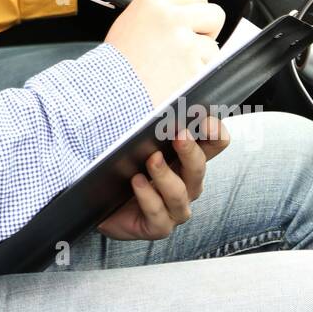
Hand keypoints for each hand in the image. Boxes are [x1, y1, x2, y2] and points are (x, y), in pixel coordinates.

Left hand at [97, 114, 230, 240]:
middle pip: (199, 168)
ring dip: (166, 175)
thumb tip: (158, 84)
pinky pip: (159, 216)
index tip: (207, 120)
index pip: (215, 144)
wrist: (96, 200)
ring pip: (179, 194)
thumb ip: (151, 114)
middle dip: (190, 151)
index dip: (216, 133)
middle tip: (179, 135)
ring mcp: (174, 209)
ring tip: (150, 159)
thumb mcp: (135, 135)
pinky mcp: (157, 227)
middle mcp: (187, 185)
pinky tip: (136, 182)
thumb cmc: (119, 163)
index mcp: (187, 159)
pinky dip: (148, 197)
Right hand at [104, 0, 224, 111]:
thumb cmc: (116, 61)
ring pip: (213, 47)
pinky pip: (208, 70)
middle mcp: (171, 17)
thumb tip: (189, 14)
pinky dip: (197, 77)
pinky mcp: (193, 67)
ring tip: (174, 68)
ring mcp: (184, 42)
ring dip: (200, 59)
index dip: (197, 12)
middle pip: (214, 14)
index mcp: (154, 1)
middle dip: (208, 31)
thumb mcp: (131, 21)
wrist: (108, 91)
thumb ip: (161, 13)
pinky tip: (176, 80)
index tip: (192, 24)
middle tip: (192, 45)